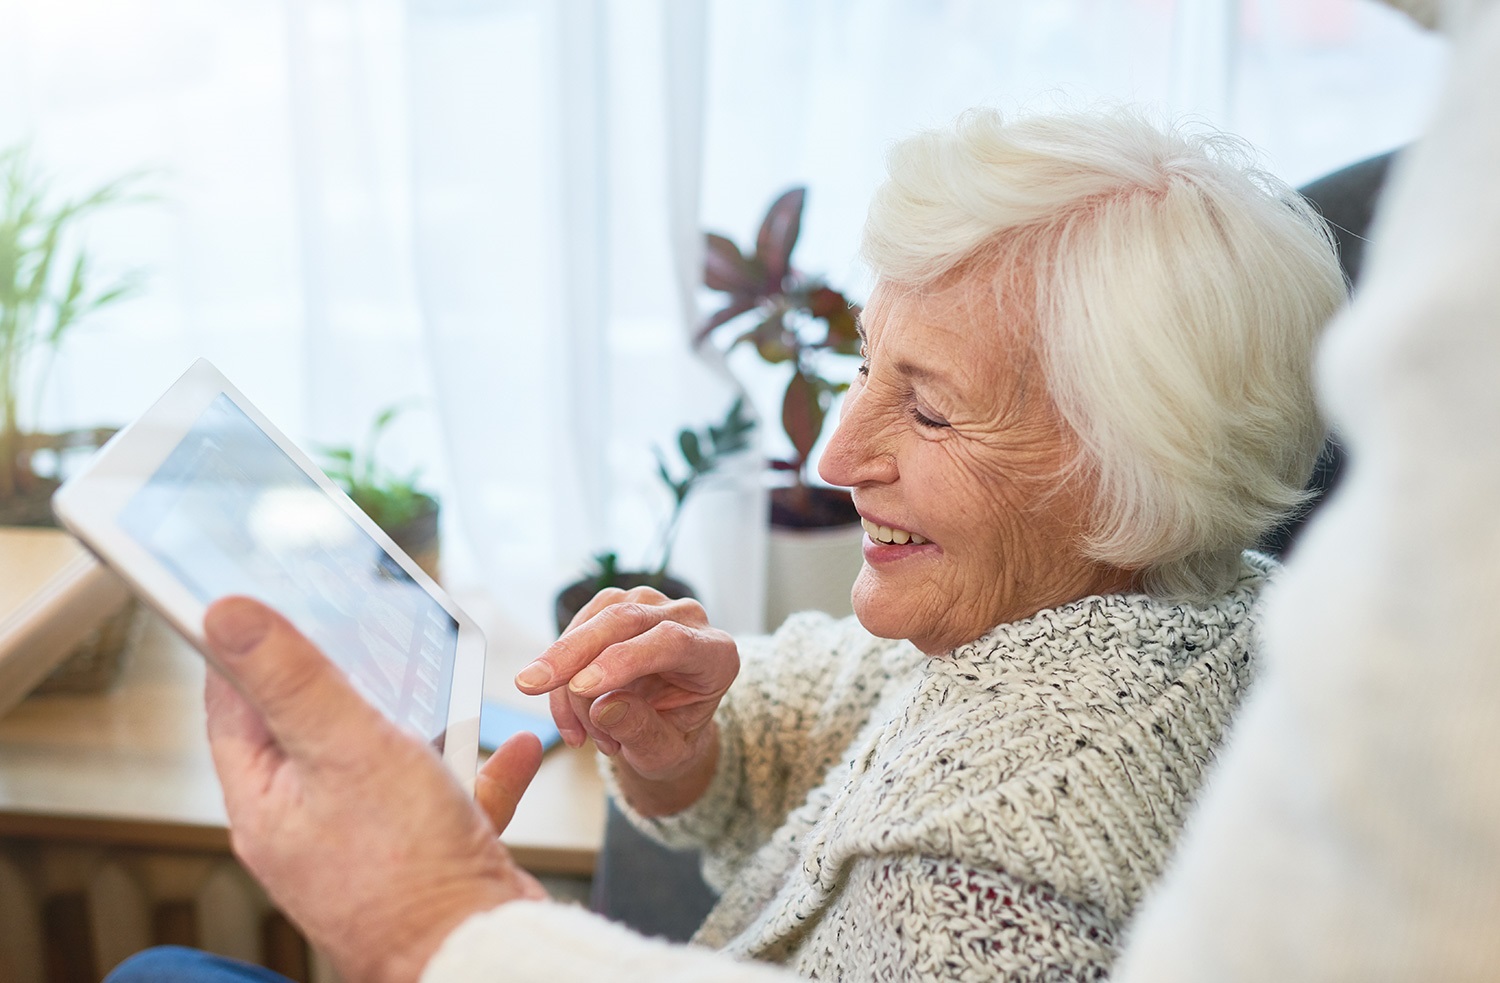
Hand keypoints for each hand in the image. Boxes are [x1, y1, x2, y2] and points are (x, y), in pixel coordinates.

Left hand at [203, 597, 546, 982]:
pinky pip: (450, 797)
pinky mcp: (425, 859)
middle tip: (363, 629)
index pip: (236, 707)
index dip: (249, 651)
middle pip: (312, 730)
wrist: (477, 952)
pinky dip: (479, 768)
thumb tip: (225, 614)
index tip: (269, 603)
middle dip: (347, 678)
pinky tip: (514, 747)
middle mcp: (310, 827)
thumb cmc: (405, 868)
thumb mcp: (344, 749)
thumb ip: (292, 678)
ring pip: (385, 762)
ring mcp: (368, 846)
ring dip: (422, 719)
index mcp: (268, 803)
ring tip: (445, 682)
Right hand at [514, 587, 738, 813]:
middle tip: (531, 685)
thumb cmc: (672, 738)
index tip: (582, 686)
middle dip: (572, 653)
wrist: (667, 727)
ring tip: (579, 735)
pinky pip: (577, 629)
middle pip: (625, 620)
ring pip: (595, 622)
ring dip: (568, 678)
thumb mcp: (665, 753)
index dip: (623, 660)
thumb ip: (642, 732)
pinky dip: (562, 674)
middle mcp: (688, 619)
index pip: (671, 642)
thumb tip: (604, 708)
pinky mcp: (617, 606)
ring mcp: (651, 606)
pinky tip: (569, 715)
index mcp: (715, 655)